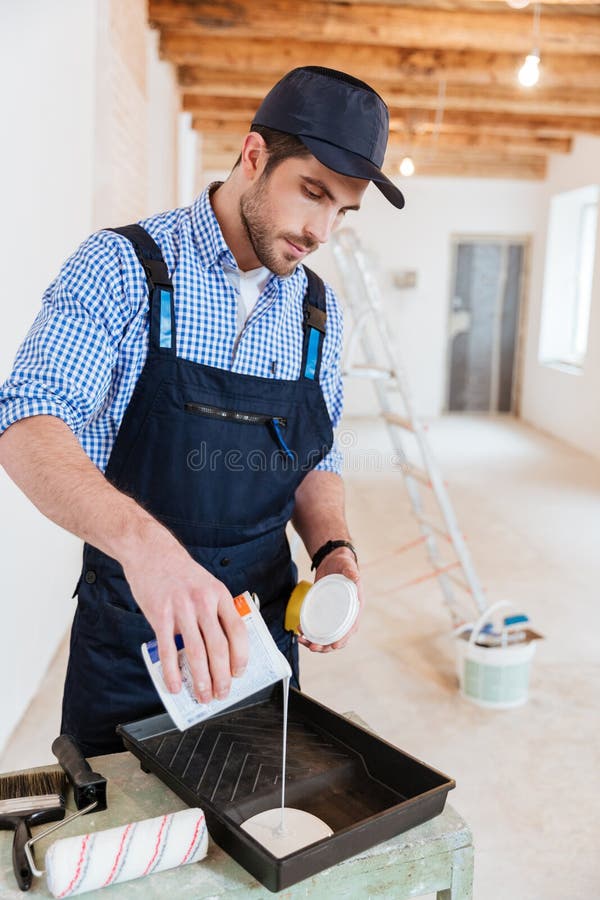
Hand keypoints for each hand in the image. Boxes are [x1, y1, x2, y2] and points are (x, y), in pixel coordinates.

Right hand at [122, 532, 247, 703]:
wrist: (150, 551)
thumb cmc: (179, 571)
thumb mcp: (207, 584)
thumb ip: (215, 610)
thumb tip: (222, 646)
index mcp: (219, 594)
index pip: (237, 631)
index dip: (240, 656)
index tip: (239, 673)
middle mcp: (203, 602)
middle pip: (218, 648)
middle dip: (221, 677)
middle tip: (221, 693)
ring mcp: (181, 609)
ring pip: (196, 653)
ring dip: (201, 680)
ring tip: (202, 695)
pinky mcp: (160, 615)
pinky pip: (167, 651)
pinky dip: (172, 673)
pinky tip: (174, 686)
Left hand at [297, 547, 362, 653]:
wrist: (332, 561)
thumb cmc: (343, 564)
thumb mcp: (348, 566)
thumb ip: (351, 571)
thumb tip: (355, 576)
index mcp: (355, 607)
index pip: (351, 628)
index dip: (344, 638)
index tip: (335, 646)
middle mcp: (345, 615)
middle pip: (338, 637)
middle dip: (326, 646)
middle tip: (312, 647)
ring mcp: (334, 615)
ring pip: (326, 636)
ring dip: (315, 643)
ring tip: (302, 640)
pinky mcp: (323, 613)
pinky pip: (318, 627)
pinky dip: (309, 632)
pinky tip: (299, 631)